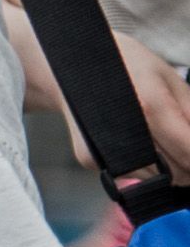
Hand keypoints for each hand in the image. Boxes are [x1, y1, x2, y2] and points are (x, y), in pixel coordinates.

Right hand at [3, 0, 189, 181]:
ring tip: (164, 141)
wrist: (68, 69)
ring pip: (158, 179)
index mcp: (151, 105)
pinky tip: (139, 143)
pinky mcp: (92, 162)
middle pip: (178, 173)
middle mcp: (125, 133)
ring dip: (171, 169)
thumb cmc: (126, 67)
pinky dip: (147, 167)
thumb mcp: (169, 79)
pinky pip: (134, 176)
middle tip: (187, 148)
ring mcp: (105, 152)